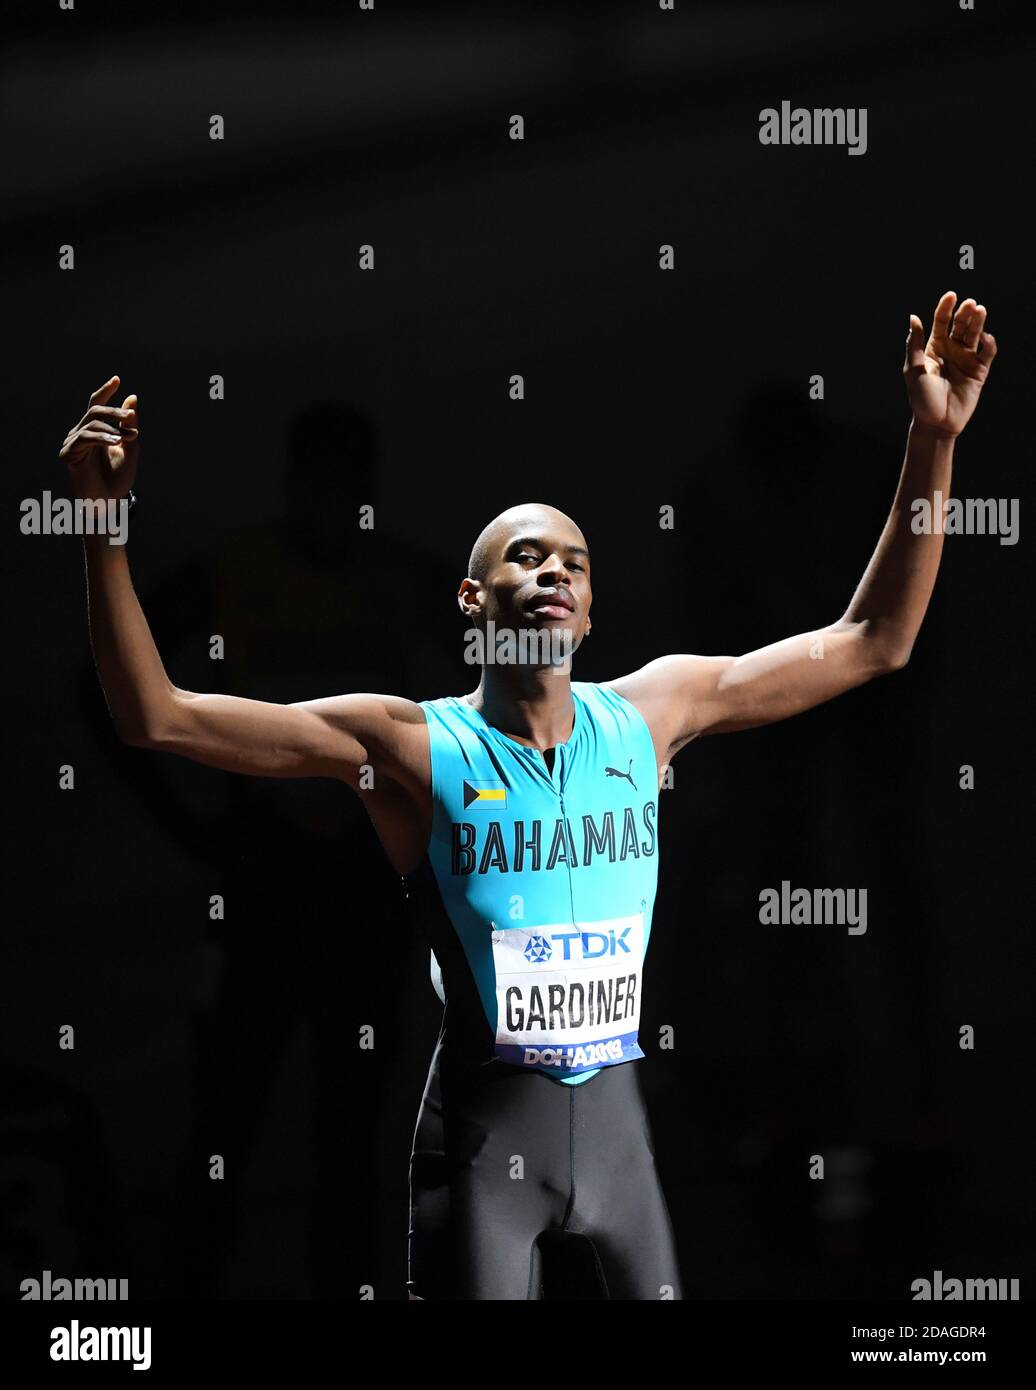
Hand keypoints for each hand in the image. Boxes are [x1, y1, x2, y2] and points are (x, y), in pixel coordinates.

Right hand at [59, 375, 139, 500]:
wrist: (109, 502)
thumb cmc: (118, 478)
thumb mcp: (130, 448)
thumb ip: (130, 426)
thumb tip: (132, 398)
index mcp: (94, 431)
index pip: (96, 405)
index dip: (105, 392)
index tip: (117, 379)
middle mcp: (80, 433)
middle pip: (94, 411)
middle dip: (114, 411)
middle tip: (131, 416)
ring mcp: (72, 443)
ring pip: (91, 423)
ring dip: (112, 428)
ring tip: (127, 438)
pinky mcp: (68, 454)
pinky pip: (84, 438)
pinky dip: (102, 437)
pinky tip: (115, 441)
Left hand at [903, 291, 996, 438]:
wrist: (936, 423)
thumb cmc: (921, 397)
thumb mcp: (913, 369)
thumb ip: (914, 343)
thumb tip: (913, 316)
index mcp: (934, 347)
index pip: (942, 322)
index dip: (946, 307)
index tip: (951, 295)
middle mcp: (951, 350)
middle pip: (960, 325)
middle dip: (964, 313)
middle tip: (969, 304)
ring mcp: (966, 359)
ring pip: (975, 334)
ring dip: (978, 322)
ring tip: (979, 310)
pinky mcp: (979, 370)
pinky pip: (987, 352)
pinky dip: (988, 343)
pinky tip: (984, 338)